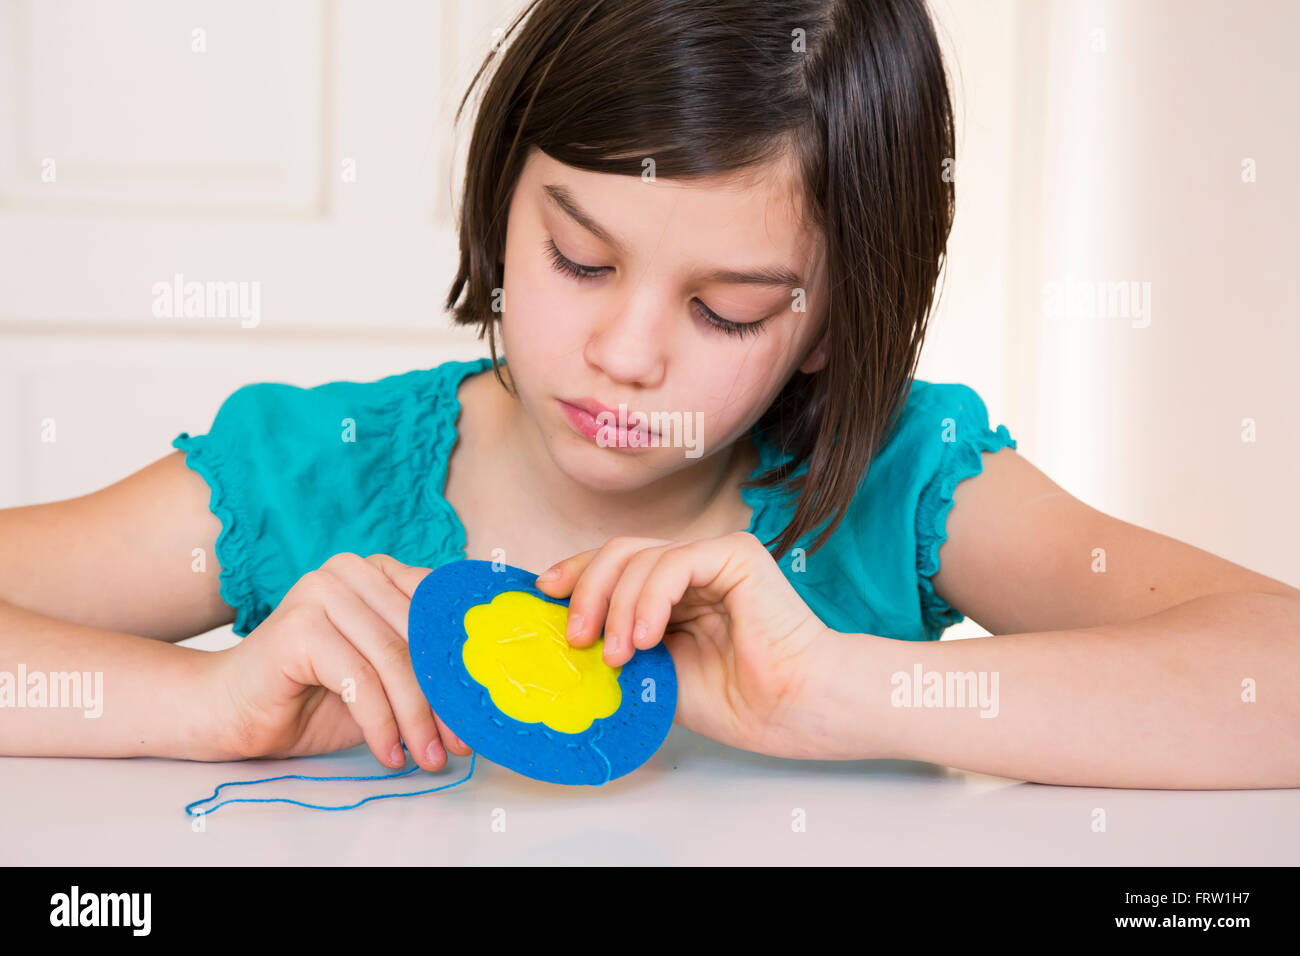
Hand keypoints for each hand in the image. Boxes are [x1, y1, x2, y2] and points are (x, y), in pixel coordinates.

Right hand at [199, 553, 472, 769]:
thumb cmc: (309, 697)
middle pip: (419, 639)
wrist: (229, 712)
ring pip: (394, 662)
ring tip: (428, 758)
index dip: (463, 665)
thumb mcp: (382, 679)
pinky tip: (389, 754)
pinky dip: (381, 725)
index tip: (481, 712)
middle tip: (460, 745)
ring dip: (416, 720)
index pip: (439, 613)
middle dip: (444, 700)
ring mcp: (322, 591)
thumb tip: (483, 689)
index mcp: (379, 572)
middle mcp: (352, 571)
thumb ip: (422, 668)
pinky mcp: (299, 625)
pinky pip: (360, 682)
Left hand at [534, 532, 833, 758]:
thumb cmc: (737, 700)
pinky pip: (673, 561)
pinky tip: (646, 635)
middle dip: (586, 591)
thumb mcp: (655, 673)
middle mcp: (690, 568)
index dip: (576, 576)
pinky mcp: (735, 555)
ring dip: (617, 606)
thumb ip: (619, 647)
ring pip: (637, 556)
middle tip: (576, 638)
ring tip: (619, 653)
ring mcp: (712, 557)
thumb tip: (566, 638)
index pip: (613, 567)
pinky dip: (649, 596)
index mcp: (673, 592)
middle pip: (617, 553)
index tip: (543, 595)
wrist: (792, 709)